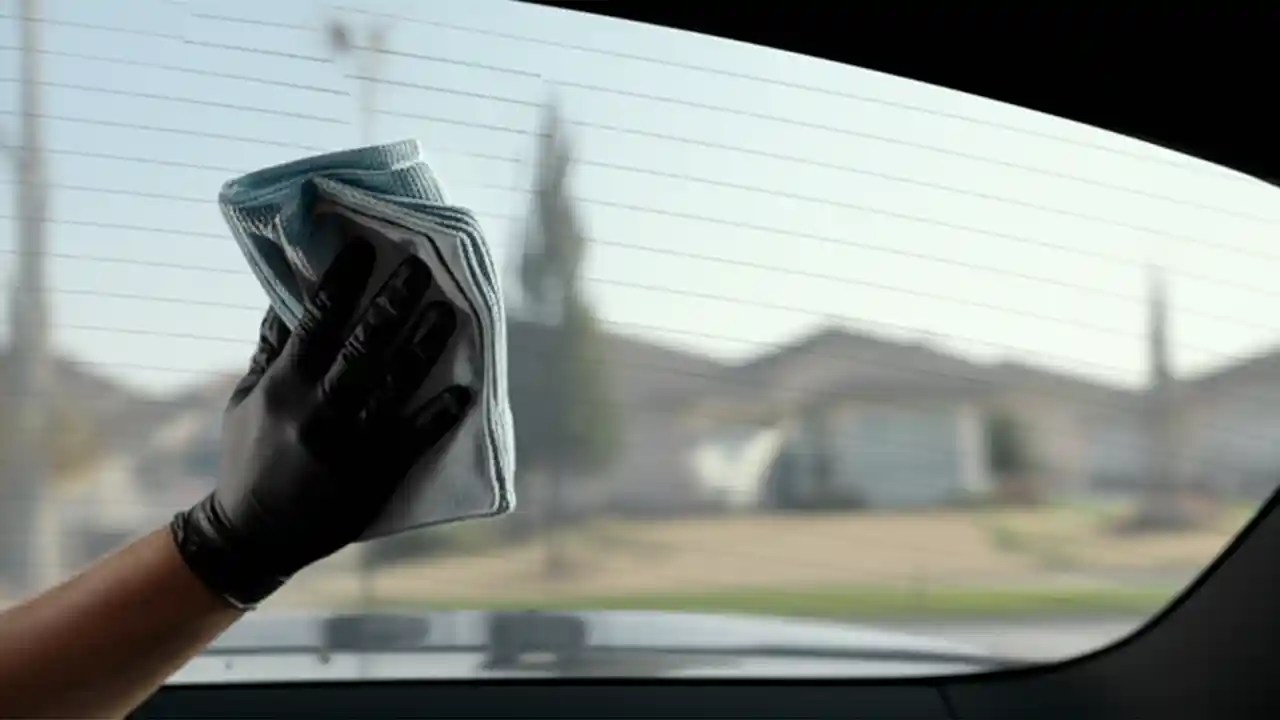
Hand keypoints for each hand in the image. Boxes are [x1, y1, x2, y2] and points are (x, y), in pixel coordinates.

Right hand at [170, 239, 470, 608]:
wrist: (258, 536)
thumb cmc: (252, 457)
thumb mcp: (246, 400)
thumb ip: (270, 349)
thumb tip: (285, 292)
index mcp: (283, 388)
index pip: (315, 323)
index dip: (342, 283)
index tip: (364, 248)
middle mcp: (318, 411)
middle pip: (362, 347)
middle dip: (393, 303)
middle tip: (421, 267)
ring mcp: (351, 443)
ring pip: (395, 385)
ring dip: (424, 346)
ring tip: (449, 311)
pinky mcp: (378, 473)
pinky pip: (415, 439)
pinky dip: (439, 414)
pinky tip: (464, 391)